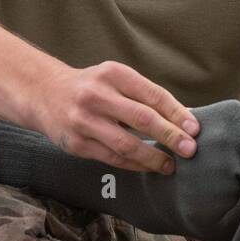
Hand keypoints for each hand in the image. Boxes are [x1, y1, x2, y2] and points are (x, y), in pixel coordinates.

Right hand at [29, 61, 199, 174]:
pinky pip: (112, 157)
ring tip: (171, 165)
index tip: (195, 128)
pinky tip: (148, 166)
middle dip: (170, 136)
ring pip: (126, 143)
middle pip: (142, 118)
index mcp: (113, 73)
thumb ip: (145, 96)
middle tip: (190, 149)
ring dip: (153, 157)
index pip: (153, 95)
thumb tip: (184, 118)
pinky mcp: (76, 143)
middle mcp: (97, 95)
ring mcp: (84, 120)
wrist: (44, 93)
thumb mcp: (116, 79)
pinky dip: (134, 164)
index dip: (177, 113)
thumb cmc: (91, 87)